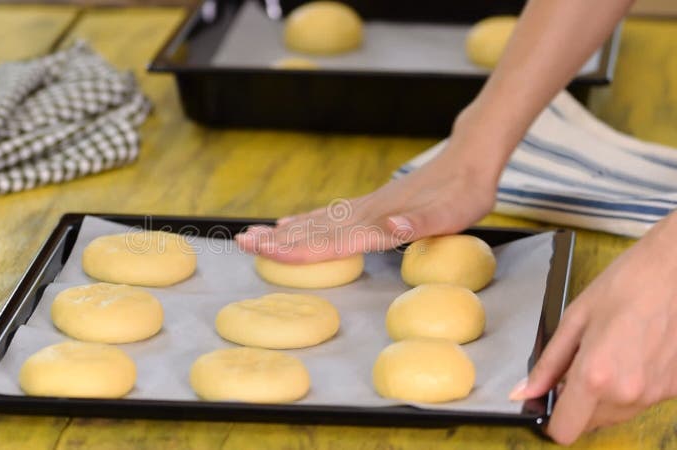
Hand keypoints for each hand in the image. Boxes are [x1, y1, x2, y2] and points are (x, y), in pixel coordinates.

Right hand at [235, 129, 502, 262]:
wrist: (470, 160)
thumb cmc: (465, 194)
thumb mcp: (451, 213)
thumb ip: (420, 222)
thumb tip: (391, 225)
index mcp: (379, 223)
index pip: (329, 241)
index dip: (295, 250)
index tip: (263, 250)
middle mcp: (365, 214)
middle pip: (311, 231)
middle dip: (275, 240)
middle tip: (240, 242)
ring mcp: (365, 207)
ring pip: (315, 222)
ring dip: (283, 231)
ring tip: (253, 233)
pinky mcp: (371, 204)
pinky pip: (328, 216)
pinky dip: (304, 221)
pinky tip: (291, 223)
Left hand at [509, 213, 676, 444]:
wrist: (674, 271)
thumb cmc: (624, 286)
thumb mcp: (574, 319)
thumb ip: (547, 363)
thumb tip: (523, 392)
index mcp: (595, 376)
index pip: (564, 430)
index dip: (551, 419)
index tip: (548, 401)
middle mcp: (626, 393)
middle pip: (588, 425)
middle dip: (576, 403)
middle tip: (577, 367)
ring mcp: (654, 394)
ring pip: (614, 416)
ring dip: (602, 398)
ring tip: (606, 356)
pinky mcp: (673, 390)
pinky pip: (639, 403)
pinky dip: (629, 389)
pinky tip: (630, 356)